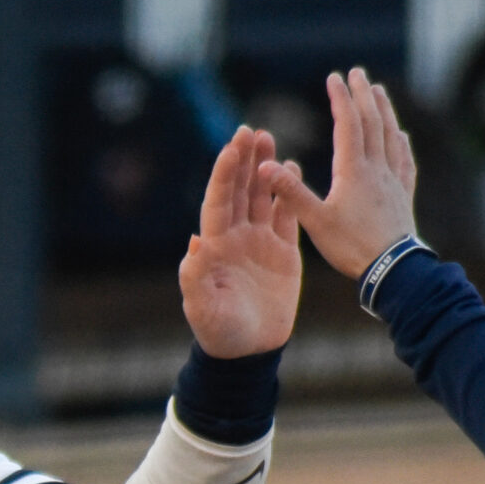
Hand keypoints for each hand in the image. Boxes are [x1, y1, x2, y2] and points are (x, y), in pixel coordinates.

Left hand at [178, 125, 301, 358]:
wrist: (248, 353)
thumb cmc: (220, 333)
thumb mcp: (203, 310)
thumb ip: (195, 280)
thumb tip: (193, 246)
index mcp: (215, 247)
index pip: (218, 202)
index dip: (223, 174)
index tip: (231, 147)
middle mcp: (235, 238)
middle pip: (238, 191)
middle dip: (243, 161)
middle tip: (251, 130)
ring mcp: (258, 243)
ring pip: (260, 196)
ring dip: (263, 168)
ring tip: (268, 138)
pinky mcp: (282, 252)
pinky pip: (285, 215)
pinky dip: (287, 192)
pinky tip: (292, 167)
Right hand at [270, 68, 420, 280]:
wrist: (392, 269)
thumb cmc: (351, 247)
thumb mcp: (315, 221)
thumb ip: (290, 193)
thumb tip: (266, 166)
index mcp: (353, 171)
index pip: (347, 125)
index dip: (340, 99)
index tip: (334, 78)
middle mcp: (376, 169)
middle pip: (372, 122)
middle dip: (363, 95)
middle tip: (358, 73)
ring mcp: (393, 181)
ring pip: (390, 136)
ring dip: (384, 110)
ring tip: (379, 91)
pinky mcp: (403, 195)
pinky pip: (404, 160)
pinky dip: (401, 142)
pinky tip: (401, 135)